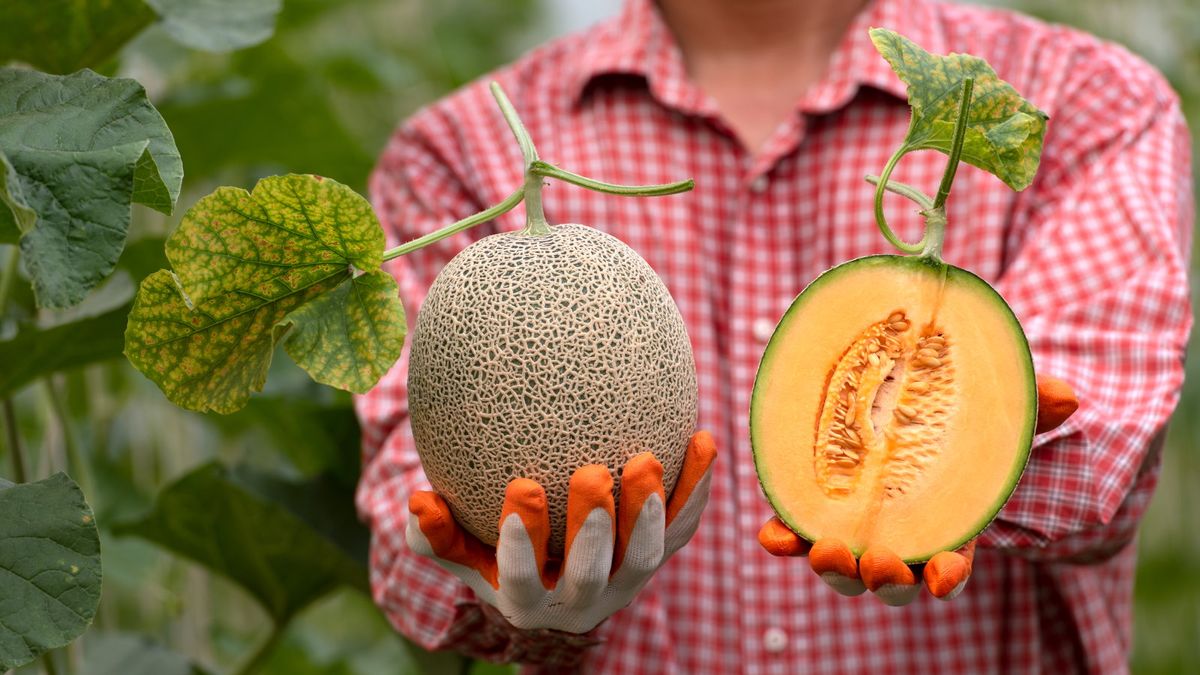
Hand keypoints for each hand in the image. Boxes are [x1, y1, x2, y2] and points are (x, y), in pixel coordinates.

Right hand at [407, 431, 716, 632]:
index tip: (520, 490)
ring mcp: (624, 584)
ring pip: (645, 558)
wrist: (550, 572)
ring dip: (648, 514)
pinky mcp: (658, 558)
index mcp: (527, 603)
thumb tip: (415, 498)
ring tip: (645, 461)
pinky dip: (695, 488)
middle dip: (594, 529)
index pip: (524, 581)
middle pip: (593, 575)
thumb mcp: (456, 547)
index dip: (523, 546)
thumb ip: (433, 531)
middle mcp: (580, 603)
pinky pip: (682, 527)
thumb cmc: (490, 547)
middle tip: (593, 473)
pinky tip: (704, 440)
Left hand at [759, 375, 1078, 605]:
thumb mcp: (999, 412)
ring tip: (819, 548)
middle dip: (882, 581)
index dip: (947, 576)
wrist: (917, 407)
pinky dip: (783, 539)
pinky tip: (770, 536)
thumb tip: (1069, 395)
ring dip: (830, 568)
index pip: (950, 568)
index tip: (943, 574)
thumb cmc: (965, 423)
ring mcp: (855, 530)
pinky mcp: (816, 511)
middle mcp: (900, 540)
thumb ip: (1029, 406)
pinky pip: (797, 535)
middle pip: (890, 583)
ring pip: (842, 570)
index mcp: (948, 529)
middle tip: (875, 562)